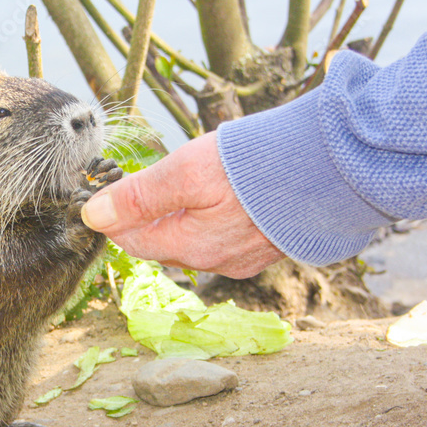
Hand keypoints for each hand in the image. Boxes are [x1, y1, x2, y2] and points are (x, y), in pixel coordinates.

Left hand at [80, 132, 283, 277]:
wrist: (334, 163)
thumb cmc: (257, 164)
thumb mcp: (186, 172)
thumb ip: (138, 196)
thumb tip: (93, 215)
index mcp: (191, 249)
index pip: (131, 240)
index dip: (115, 213)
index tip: (112, 184)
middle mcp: (216, 263)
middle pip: (161, 242)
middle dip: (148, 214)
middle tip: (149, 178)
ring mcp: (244, 258)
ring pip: (193, 240)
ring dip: (180, 215)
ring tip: (188, 181)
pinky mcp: (267, 245)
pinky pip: (224, 237)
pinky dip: (212, 217)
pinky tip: (222, 193)